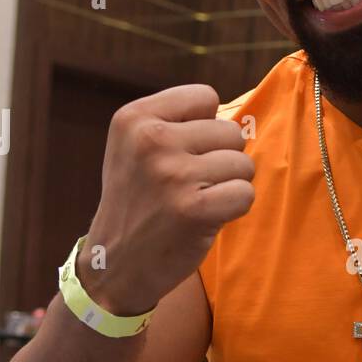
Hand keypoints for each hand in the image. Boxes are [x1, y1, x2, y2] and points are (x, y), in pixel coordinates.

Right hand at [75, 84, 254, 314]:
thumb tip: (237, 116)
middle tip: (190, 185)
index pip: (205, 97)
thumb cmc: (138, 202)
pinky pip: (245, 193)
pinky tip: (206, 218)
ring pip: (243, 163)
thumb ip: (178, 123)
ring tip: (197, 201)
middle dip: (220, 159)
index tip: (182, 154)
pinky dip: (234, 209)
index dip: (205, 128)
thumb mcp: (136, 148)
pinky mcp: (194, 209)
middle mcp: (151, 140)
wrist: (115, 264)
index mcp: (134, 118)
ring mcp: (173, 174)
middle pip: (230, 132)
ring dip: (229, 185)